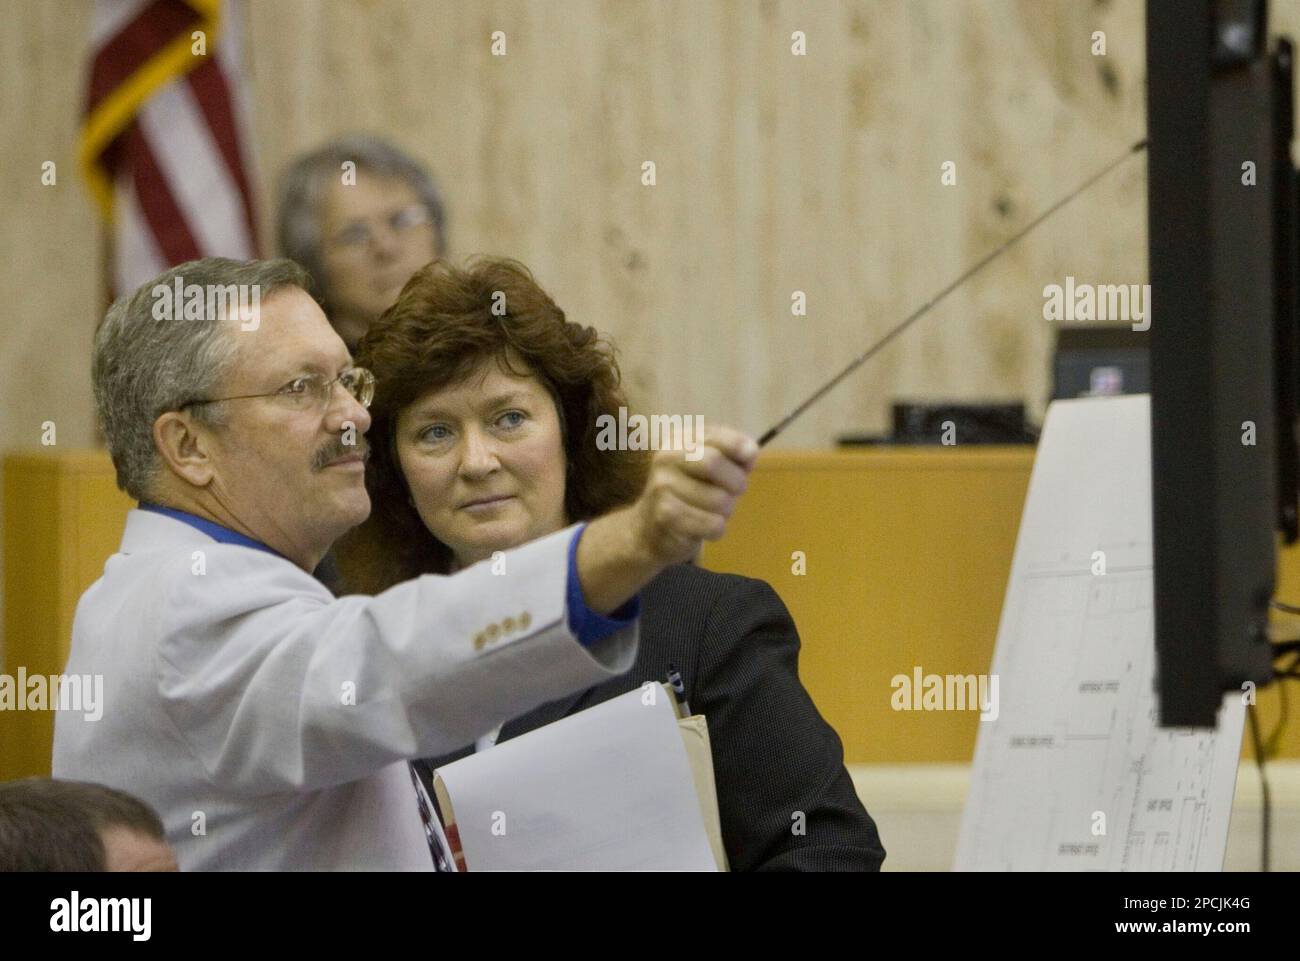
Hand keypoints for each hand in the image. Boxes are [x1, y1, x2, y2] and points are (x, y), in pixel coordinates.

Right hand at [627, 423, 757, 567]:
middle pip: (713, 462)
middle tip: (736, 491)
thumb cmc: (690, 493)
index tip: (751, 458)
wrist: (650, 529)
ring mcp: (662, 486)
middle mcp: (666, 458)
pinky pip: (712, 524)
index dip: (739, 446)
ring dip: (726, 510)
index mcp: (679, 440)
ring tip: (714, 511)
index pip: (716, 435)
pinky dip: (717, 529)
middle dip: (736, 481)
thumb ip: (733, 455)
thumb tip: (750, 452)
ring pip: (718, 499)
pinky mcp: (665, 515)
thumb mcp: (710, 468)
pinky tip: (704, 527)